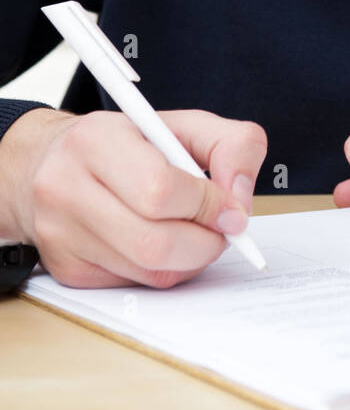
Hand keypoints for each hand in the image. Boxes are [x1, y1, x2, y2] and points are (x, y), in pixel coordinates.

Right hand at [0, 107, 266, 288]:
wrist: (48, 163)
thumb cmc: (126, 143)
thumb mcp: (184, 124)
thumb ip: (231, 146)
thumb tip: (240, 202)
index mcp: (96, 141)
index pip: (161, 190)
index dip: (208, 204)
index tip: (231, 207)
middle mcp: (67, 189)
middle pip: (156, 243)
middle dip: (206, 242)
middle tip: (221, 229)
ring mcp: (62, 235)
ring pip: (150, 271)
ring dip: (190, 258)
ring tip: (194, 230)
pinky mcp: (67, 270)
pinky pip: (135, 284)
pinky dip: (163, 268)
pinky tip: (160, 240)